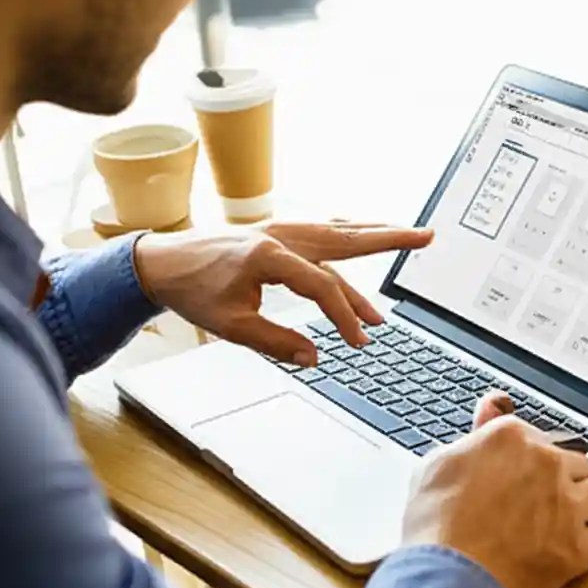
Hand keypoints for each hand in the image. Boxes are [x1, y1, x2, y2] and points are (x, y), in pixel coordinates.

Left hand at [134, 222, 432, 365]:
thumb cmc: (192, 291)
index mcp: (270, 256)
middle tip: (425, 236)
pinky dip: (348, 231)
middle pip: (345, 239)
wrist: (161, 262)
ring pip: (337, 232)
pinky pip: (323, 229)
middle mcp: (281, 235)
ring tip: (408, 235)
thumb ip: (276, 343)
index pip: (323, 287)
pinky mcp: (277, 232)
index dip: (345, 318)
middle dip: (389, 238)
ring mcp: (280, 229)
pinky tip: (362, 231)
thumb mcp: (232, 326)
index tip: (358, 342)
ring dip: (374, 235)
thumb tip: (314, 357)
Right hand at [401, 391, 587, 587]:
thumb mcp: (438, 462)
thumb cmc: (435, 524)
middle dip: (567, 480)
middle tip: (547, 498)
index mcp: (512, 438)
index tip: (530, 468)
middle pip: (579, 463)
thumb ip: (474, 433)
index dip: (532, 458)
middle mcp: (546, 463)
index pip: (541, 436)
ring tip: (575, 517)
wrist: (446, 573)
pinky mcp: (578, 546)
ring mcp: (567, 504)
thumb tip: (489, 410)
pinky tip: (580, 547)